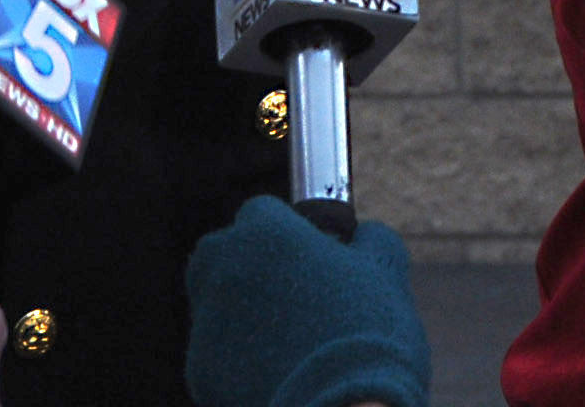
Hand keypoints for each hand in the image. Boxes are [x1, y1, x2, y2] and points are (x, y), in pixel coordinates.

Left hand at [184, 195, 429, 406]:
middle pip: (224, 251)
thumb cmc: (368, 335)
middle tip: (292, 296)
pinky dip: (237, 358)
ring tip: (284, 337)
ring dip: (239, 309)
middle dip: (249, 266)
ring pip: (215, 300)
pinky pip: (215, 351)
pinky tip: (274, 371)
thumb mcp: (385, 273)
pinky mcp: (199, 366)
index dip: (287, 233)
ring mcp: (207, 317)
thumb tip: (365, 234)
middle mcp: (225, 266)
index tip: (308, 257)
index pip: (262, 212)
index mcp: (266, 232)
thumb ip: (370, 239)